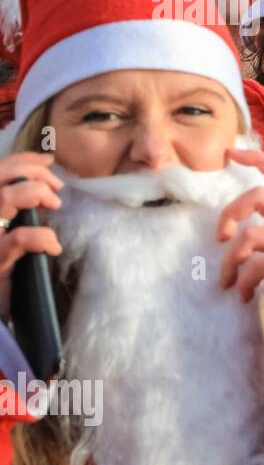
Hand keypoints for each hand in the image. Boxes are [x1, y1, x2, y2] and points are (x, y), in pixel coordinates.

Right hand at [0, 153, 62, 321]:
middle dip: (30, 172)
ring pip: (3, 200)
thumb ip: (22, 200)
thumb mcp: (11, 226)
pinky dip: (40, 236)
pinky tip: (52, 245)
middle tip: (56, 187)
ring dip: (34, 193)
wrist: (0, 304)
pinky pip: (18, 239)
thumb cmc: (7, 262)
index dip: (22, 160)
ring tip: (54, 205)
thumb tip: (47, 170)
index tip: (48, 161)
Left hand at [217, 149, 263, 301]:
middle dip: (230, 213)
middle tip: (222, 236)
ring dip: (230, 259)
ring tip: (226, 278)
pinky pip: (255, 268)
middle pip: (259, 196)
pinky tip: (243, 294)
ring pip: (251, 235)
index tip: (231, 153)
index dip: (257, 158)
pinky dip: (242, 283)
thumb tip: (237, 228)